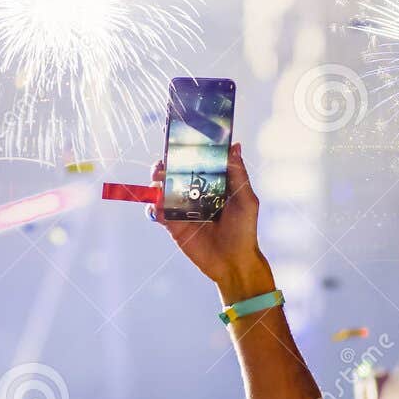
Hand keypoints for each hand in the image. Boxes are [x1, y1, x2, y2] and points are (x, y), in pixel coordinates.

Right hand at [150, 143, 272, 300]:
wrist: (234, 263)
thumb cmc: (244, 230)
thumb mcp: (246, 199)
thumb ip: (237, 174)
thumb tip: (235, 146)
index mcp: (212, 182)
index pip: (196, 161)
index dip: (185, 149)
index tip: (175, 134)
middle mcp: (194, 192)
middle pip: (174, 172)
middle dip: (165, 164)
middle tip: (163, 164)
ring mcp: (182, 208)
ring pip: (161, 189)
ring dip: (155, 182)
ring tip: (158, 182)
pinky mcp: (172, 224)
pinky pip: (156, 212)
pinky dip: (152, 207)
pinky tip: (157, 207)